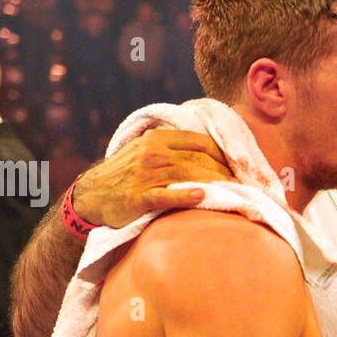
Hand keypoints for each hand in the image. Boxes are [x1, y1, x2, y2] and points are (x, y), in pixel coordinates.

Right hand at [71, 129, 232, 227]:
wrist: (92, 195)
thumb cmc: (126, 174)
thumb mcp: (146, 150)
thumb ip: (172, 146)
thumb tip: (208, 149)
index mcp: (158, 138)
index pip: (201, 142)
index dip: (223, 154)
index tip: (239, 166)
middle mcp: (153, 153)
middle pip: (199, 160)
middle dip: (224, 171)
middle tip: (244, 184)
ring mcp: (145, 175)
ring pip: (187, 175)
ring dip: (214, 183)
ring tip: (235, 191)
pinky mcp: (139, 197)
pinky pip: (166, 195)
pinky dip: (185, 195)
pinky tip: (202, 196)